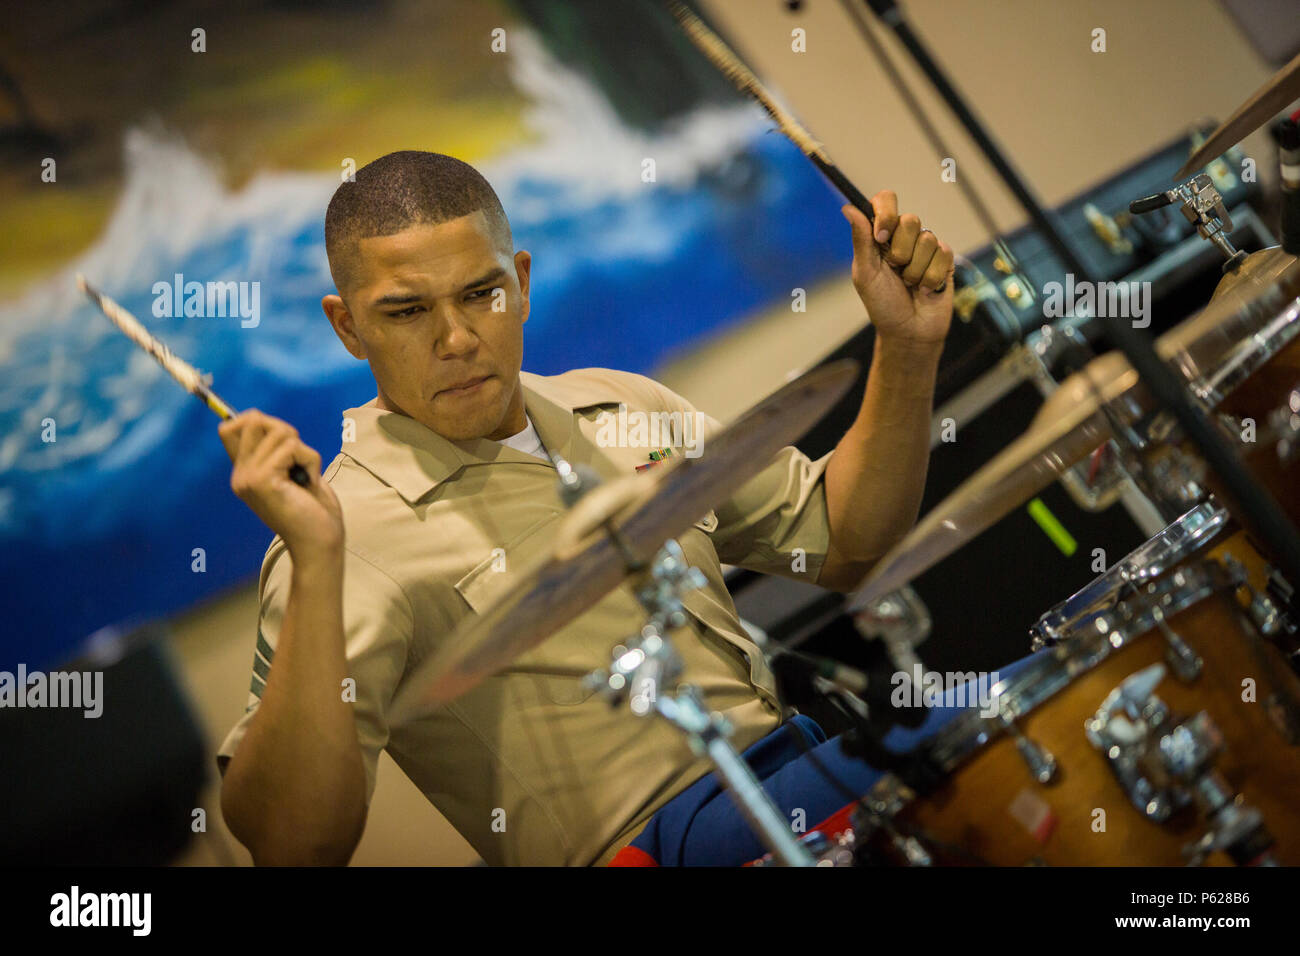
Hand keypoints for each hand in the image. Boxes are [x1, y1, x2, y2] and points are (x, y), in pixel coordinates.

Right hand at [218, 410, 342, 555]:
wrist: (318, 544)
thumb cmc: (313, 510)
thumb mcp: (292, 472)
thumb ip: (277, 450)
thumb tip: (265, 419)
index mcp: (244, 473)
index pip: (230, 428)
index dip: (259, 421)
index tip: (286, 441)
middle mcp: (240, 475)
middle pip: (254, 420)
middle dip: (286, 431)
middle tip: (300, 460)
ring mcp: (248, 477)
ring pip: (280, 432)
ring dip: (304, 451)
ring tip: (305, 476)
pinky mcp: (261, 480)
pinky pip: (292, 447)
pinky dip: (310, 461)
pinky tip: (309, 482)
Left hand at [843, 191, 953, 344]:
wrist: (908, 332)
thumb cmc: (882, 305)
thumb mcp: (865, 274)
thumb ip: (861, 240)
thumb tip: (848, 208)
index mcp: (880, 236)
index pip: (885, 201)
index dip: (886, 213)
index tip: (881, 237)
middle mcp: (904, 237)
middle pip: (910, 219)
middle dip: (901, 252)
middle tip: (896, 271)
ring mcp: (925, 247)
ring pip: (927, 239)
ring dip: (915, 270)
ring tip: (910, 284)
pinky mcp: (945, 259)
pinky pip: (943, 254)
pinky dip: (931, 277)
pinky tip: (925, 289)